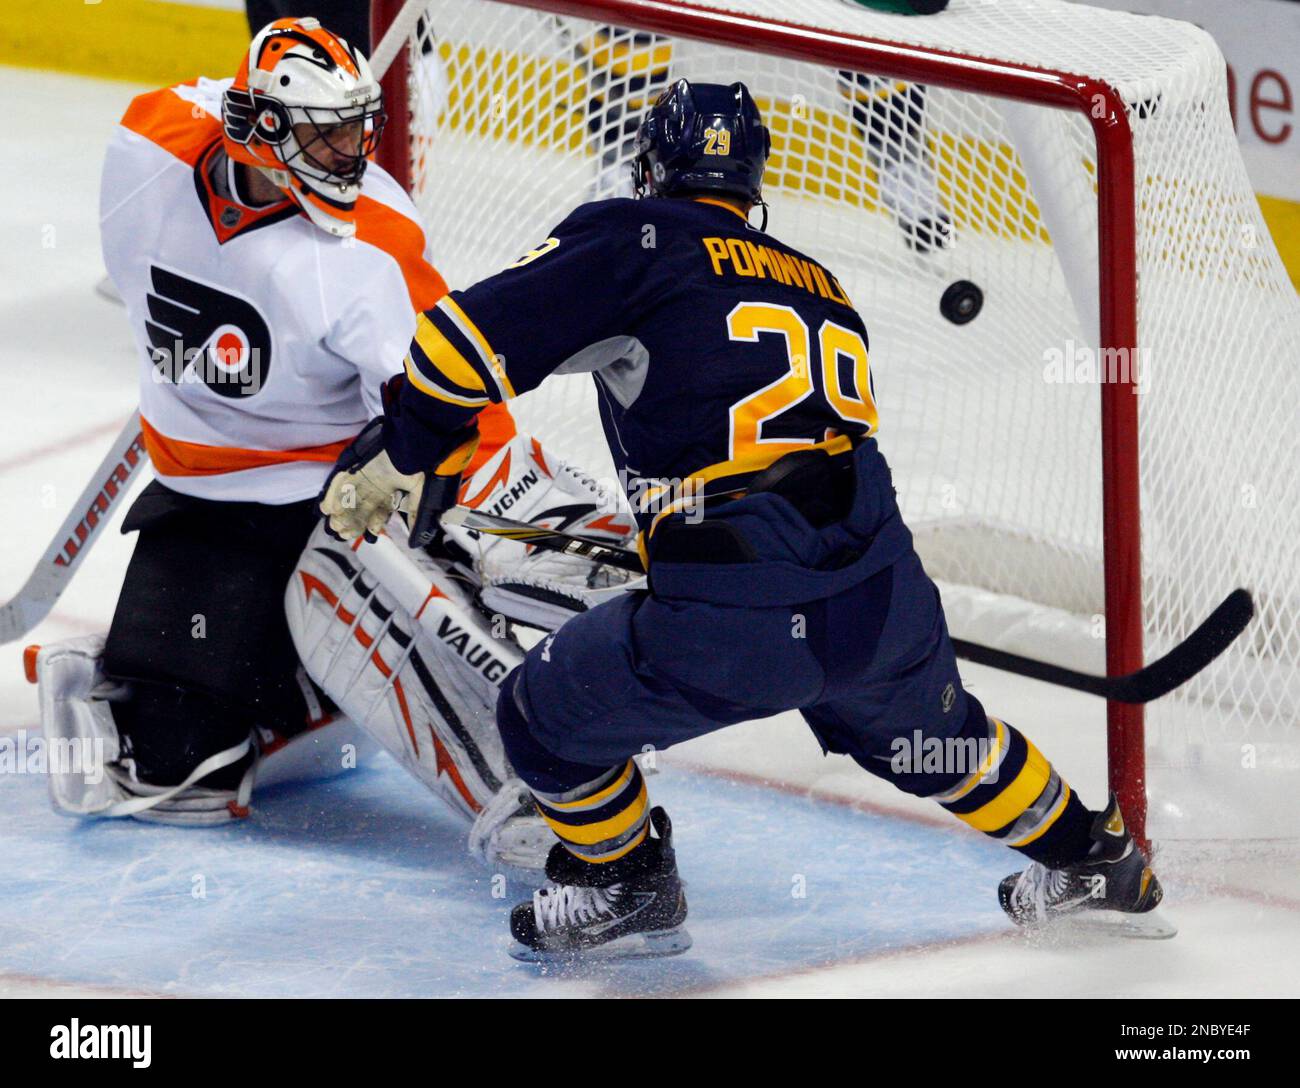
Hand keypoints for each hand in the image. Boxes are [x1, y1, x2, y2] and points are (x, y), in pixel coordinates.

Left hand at [319, 415, 480, 546]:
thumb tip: (416, 538)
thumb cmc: (417, 465)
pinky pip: (341, 484)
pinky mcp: (355, 469)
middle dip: (352, 522)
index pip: (380, 510)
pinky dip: (333, 496)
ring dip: (341, 512)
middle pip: (361, 507)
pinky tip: (327, 509)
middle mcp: (376, 485)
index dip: (373, 523)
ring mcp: (364, 477)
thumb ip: (415, 513)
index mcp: (391, 490)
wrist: (410, 445)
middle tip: (343, 535)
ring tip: (334, 526)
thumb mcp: (420, 491)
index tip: (368, 535)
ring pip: (349, 498)